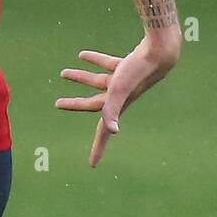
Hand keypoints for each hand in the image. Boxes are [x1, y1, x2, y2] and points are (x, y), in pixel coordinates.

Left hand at [56, 35, 179, 167]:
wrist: (159, 51)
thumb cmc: (137, 71)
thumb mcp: (119, 90)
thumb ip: (112, 110)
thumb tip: (113, 132)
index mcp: (118, 106)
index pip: (104, 131)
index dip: (98, 148)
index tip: (92, 164)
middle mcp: (121, 97)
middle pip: (93, 103)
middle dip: (75, 104)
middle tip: (57, 104)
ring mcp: (124, 82)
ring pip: (98, 81)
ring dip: (81, 77)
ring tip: (62, 73)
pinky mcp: (127, 66)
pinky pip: (107, 65)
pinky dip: (95, 60)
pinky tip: (82, 55)